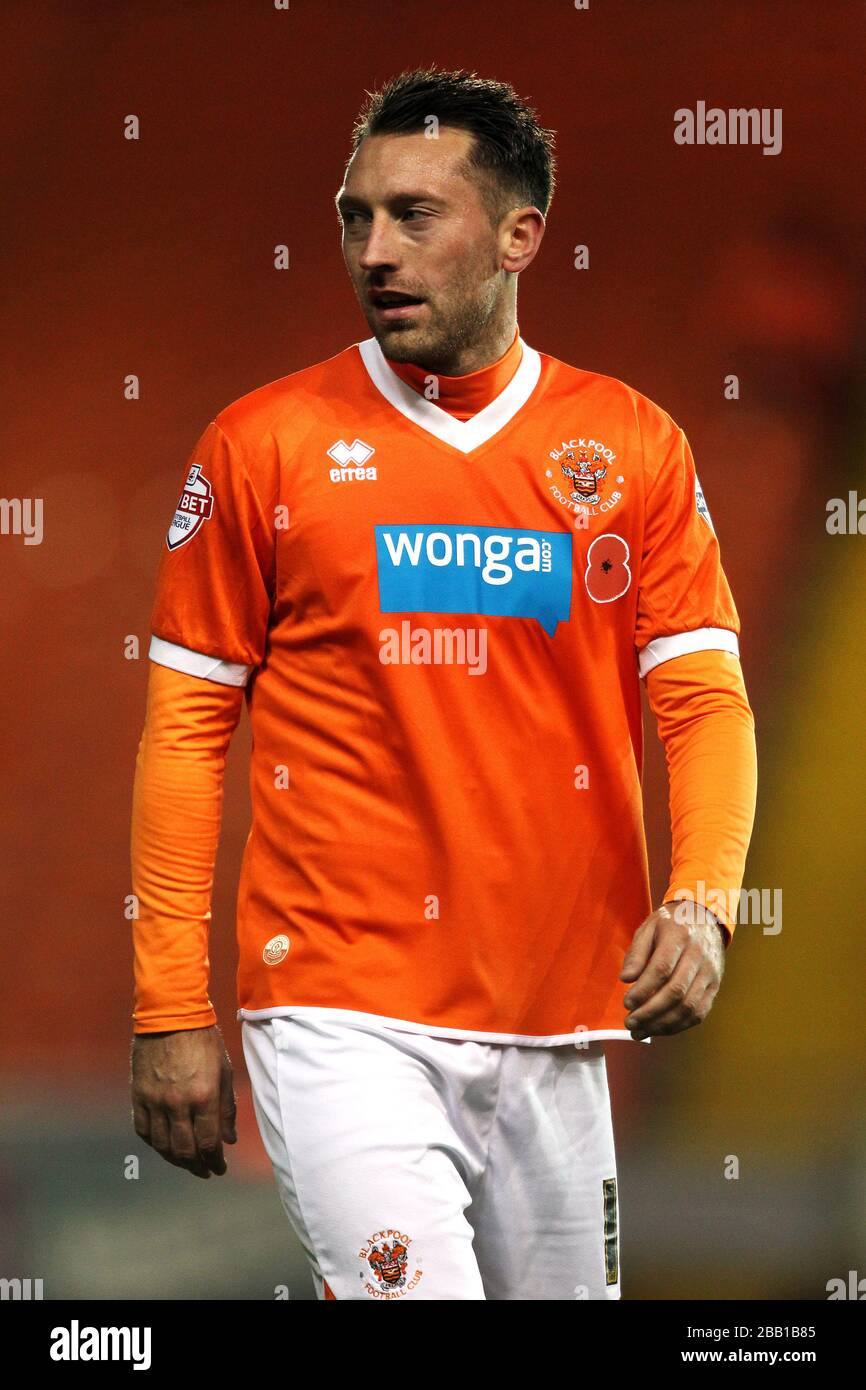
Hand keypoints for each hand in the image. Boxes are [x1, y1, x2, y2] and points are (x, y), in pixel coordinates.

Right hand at [130, 1024, 236, 1178]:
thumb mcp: (224, 1071)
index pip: (209, 1143)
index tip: (219, 1168)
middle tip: (205, 1171)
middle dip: (197, 1166)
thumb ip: (227, 1108)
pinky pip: (143, 1130)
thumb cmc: (204, 1041)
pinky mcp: (138, 1095)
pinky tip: (164, 1146)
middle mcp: (178, 1103)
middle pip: (185, 1150)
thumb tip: (230, 1140)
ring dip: (176, 1160)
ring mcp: (155, 1100)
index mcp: (204, 1096)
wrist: (172, 1016)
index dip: (215, 1161)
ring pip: (162, 1145)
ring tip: (187, 1163)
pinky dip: (154, 1143)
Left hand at [619, 899, 726, 1040]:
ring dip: (662, 1024)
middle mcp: (699, 955)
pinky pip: (699, 1012)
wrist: (705, 917)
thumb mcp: (649, 928)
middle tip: (629, 1022)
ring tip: (640, 1031)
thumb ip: (637, 953)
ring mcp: (710, 973)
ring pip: (688, 1006)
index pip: (662, 968)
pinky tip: (659, 1029)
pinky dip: (678, 1026)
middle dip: (650, 1012)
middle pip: (676, 991)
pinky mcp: (715, 986)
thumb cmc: (671, 924)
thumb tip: (626, 979)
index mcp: (679, 936)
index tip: (626, 1002)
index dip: (643, 989)